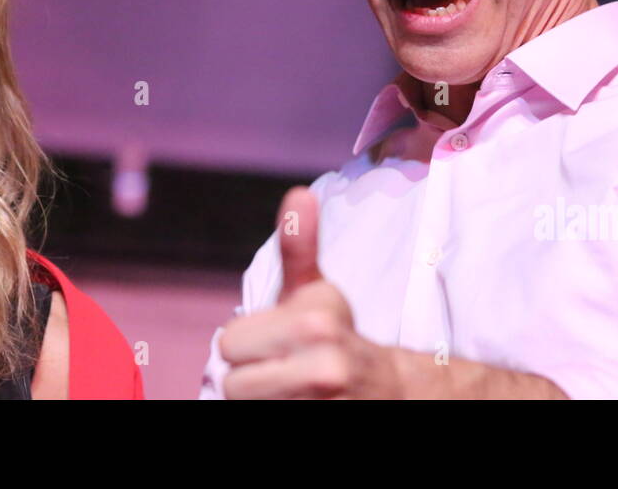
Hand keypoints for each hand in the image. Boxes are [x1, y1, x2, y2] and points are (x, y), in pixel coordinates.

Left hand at [219, 186, 403, 398]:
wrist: (390, 391)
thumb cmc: (337, 335)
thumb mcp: (317, 291)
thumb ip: (299, 246)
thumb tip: (298, 194)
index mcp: (312, 324)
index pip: (227, 344)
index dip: (247, 344)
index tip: (277, 343)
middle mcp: (320, 368)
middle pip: (232, 383)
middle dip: (251, 377)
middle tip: (282, 370)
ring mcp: (321, 404)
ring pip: (243, 404)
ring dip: (261, 399)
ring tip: (289, 391)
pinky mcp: (319, 424)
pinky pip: (261, 419)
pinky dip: (275, 412)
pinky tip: (297, 403)